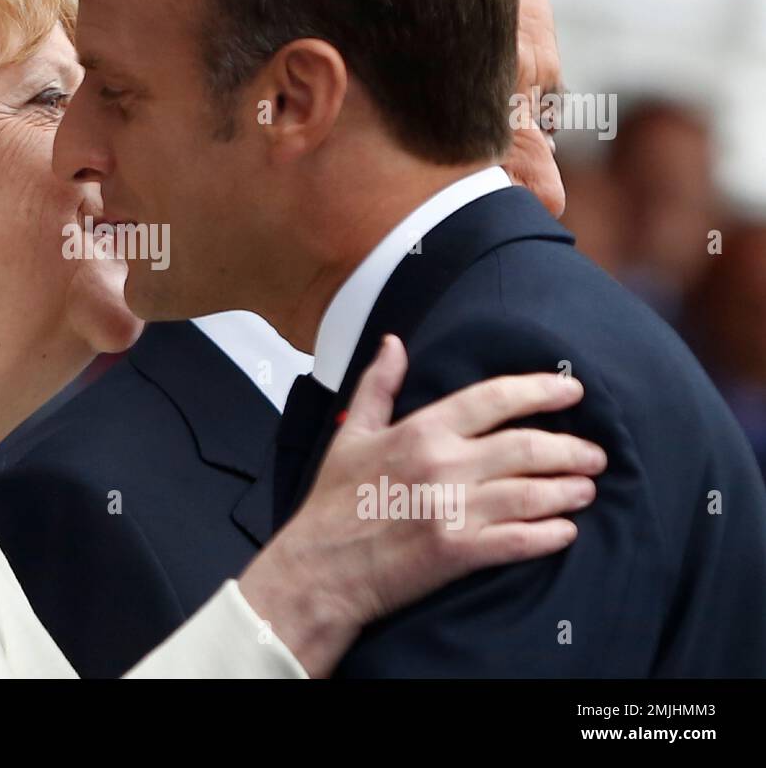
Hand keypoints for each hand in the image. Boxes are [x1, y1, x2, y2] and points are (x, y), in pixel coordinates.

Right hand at [238, 334, 603, 676]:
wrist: (319, 567)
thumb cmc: (333, 502)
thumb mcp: (351, 433)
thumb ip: (378, 386)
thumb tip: (393, 344)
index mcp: (419, 430)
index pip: (493, 399)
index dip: (540, 391)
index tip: (572, 392)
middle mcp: (442, 465)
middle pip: (526, 447)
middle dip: (570, 449)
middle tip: (593, 455)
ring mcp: (452, 510)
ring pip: (531, 493)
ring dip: (568, 490)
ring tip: (586, 489)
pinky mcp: (457, 552)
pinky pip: (520, 540)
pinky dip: (550, 534)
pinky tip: (565, 531)